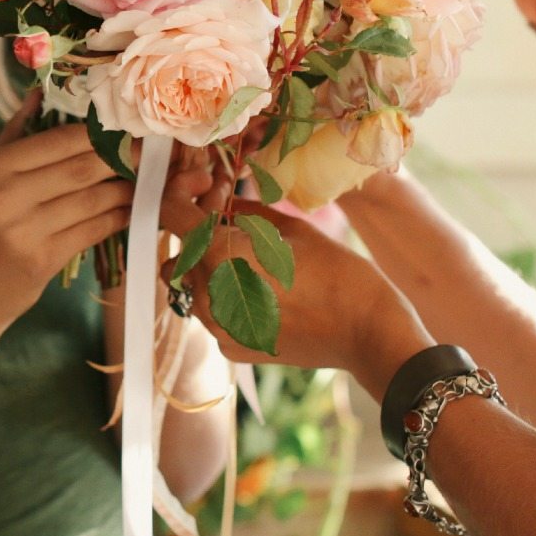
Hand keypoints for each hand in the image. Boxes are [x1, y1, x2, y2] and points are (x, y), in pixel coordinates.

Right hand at [0, 94, 133, 346]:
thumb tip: (39, 92)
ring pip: (93, 200)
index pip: (58, 139)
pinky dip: (117, 217)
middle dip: (121, 157)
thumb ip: (14, 135)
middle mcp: (5, 197)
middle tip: (148, 150)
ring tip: (145, 179)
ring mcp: (24, 231)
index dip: (99, 132)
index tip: (127, 125)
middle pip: (82, 167)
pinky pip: (93, 230)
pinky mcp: (42, 261)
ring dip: (126, 189)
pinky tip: (130, 210)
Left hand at [165, 194, 429, 398]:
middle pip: (178, 254)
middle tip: (229, 220)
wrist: (365, 332)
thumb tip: (225, 204)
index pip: (171, 213)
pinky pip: (213, 314)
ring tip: (248, 257)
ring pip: (191, 287)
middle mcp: (207, 293)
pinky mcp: (231, 347)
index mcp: (220, 255)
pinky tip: (261, 290)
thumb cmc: (336, 272)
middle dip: (196, 234)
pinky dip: (226, 298)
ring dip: (209, 268)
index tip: (205, 188)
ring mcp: (217, 326)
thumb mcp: (291, 229)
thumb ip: (247, 213)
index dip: (182, 193)